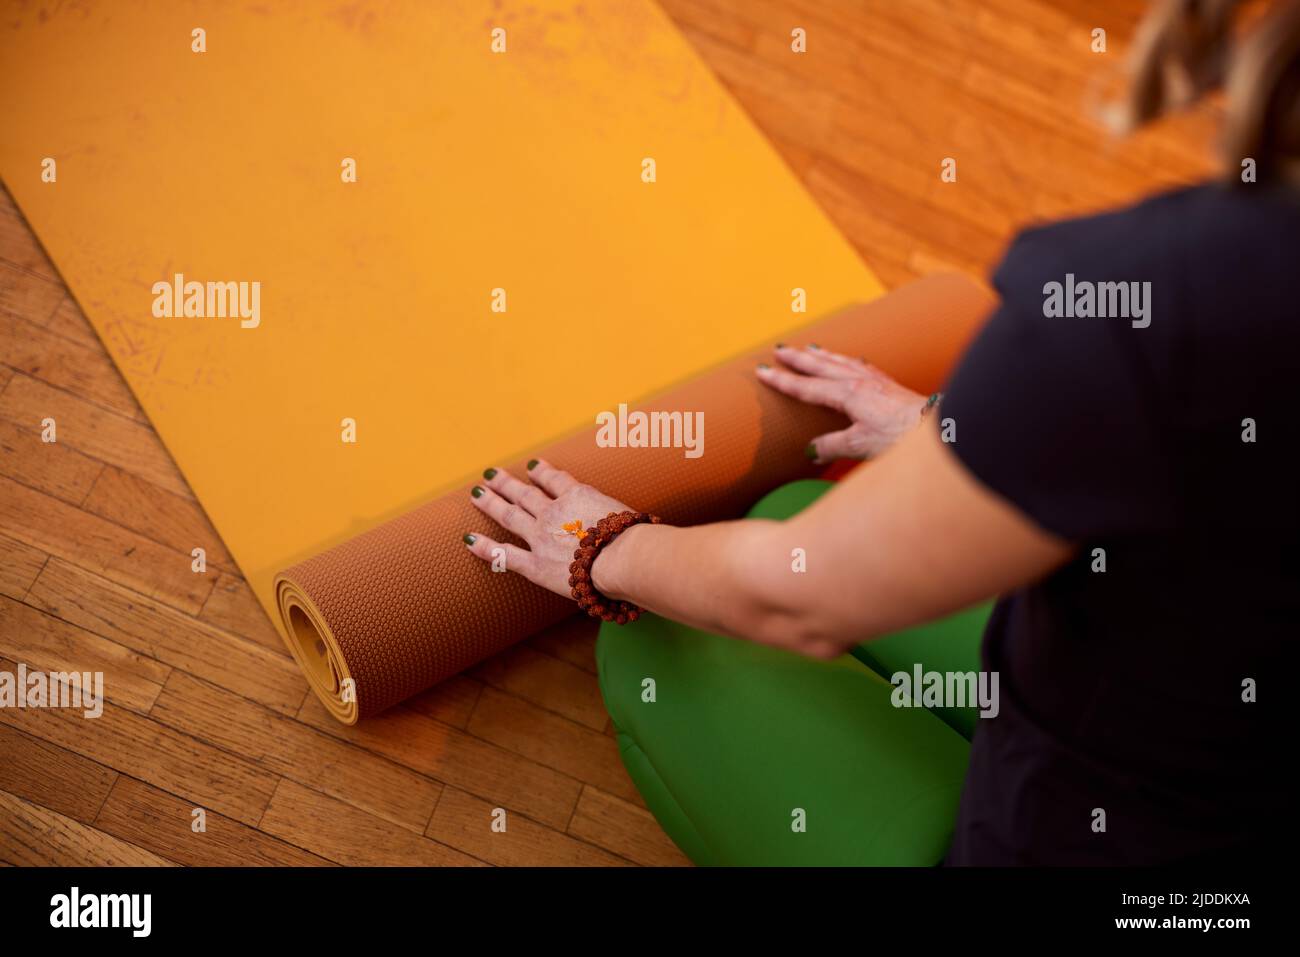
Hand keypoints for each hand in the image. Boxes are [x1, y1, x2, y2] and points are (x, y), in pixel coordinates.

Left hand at [463, 459, 635, 597]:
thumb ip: (614, 515)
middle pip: (525, 493)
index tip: (532, 466)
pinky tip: (469, 539)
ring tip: (477, 492)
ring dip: (492, 502)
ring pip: (510, 515)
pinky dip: (485, 547)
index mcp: (578, 496)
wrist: (624, 558)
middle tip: (490, 474)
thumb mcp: (626, 514)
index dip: (542, 471)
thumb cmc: (635, 538)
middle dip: (507, 483)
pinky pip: (505, 555)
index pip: (555, 480)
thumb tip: (620, 521)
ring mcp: (541, 537)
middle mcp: (555, 512)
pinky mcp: (535, 564)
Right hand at [756, 344, 928, 462]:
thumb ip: (832, 445)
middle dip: (797, 358)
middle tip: (778, 349)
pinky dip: (846, 360)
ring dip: (821, 355)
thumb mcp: (860, 446)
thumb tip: (811, 450)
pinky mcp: (889, 384)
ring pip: (840, 362)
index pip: (807, 387)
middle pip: (821, 366)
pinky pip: (859, 365)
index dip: (783, 381)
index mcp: (847, 394)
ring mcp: (875, 380)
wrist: (937, 427)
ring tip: (808, 348)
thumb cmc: (900, 437)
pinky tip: (848, 361)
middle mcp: (859, 381)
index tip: (763, 372)